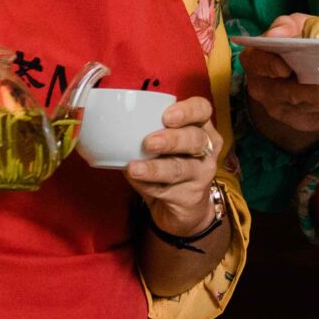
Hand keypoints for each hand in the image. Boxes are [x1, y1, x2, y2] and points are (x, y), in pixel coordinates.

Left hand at [127, 96, 223, 236]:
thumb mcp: (163, 144)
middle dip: (172, 139)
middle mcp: (206, 149)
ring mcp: (201, 174)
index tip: (166, 116)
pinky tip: (136, 181)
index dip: (188, 111)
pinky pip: (167, 190)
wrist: (180, 208)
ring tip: (135, 168)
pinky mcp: (190, 197)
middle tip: (149, 142)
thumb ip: (146, 132)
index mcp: (200, 127)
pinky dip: (148, 185)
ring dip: (156, 168)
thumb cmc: (168, 165)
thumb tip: (112, 126)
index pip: (202, 110)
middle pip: (195, 139)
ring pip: (180, 168)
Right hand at [241, 11, 318, 150]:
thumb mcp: (292, 27)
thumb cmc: (296, 43)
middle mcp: (266, 90)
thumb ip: (286, 26)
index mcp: (256, 61)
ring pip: (315, 106)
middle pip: (292, 93)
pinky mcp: (306, 121)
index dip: (269, 66)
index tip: (285, 68)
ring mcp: (285, 110)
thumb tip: (278, 34)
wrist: (297, 73)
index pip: (258, 63)